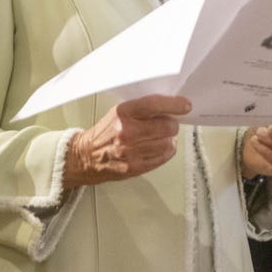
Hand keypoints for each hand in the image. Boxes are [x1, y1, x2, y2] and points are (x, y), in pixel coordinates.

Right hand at [64, 95, 190, 188]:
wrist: (86, 157)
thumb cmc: (106, 132)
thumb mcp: (120, 112)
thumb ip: (143, 109)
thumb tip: (171, 107)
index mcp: (123, 113)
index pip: (154, 104)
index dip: (174, 104)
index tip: (185, 105)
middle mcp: (127, 131)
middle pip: (168, 126)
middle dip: (171, 125)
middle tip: (166, 125)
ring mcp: (131, 151)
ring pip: (168, 143)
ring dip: (168, 139)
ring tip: (159, 138)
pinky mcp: (135, 167)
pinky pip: (164, 157)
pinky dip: (166, 151)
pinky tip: (157, 148)